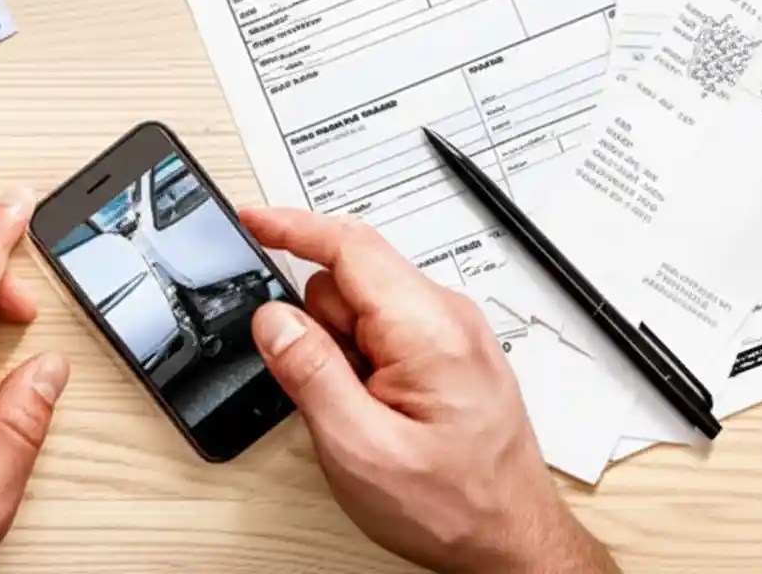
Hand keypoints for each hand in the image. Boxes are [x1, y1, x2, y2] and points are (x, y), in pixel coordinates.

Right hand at [241, 209, 617, 573]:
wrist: (510, 543)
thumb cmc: (456, 507)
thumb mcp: (359, 448)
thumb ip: (309, 373)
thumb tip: (273, 319)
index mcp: (428, 329)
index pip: (349, 247)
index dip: (291, 227)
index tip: (251, 219)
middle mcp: (446, 318)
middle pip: (346, 281)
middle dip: (315, 326)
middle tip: (323, 392)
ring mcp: (449, 334)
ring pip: (358, 309)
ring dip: (338, 351)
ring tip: (358, 413)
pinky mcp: (446, 352)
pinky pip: (379, 334)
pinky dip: (358, 364)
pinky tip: (372, 411)